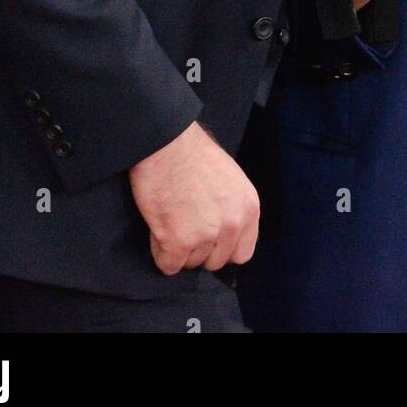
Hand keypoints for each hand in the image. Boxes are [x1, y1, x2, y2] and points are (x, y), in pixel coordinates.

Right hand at [129, 120, 259, 274]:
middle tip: (184, 227)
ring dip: (178, 250)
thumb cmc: (193, 152)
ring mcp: (206, 235)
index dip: (222, 249)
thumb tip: (222, 232)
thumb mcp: (230, 178)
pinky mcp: (178, 241)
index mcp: (249, 208)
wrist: (166, 141)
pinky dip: (160, 253)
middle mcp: (232, 224)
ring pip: (191, 264)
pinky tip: (158, 230)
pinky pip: (168, 265)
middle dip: (199, 250)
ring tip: (170, 221)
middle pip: (215, 261)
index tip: (209, 241)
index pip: (242, 253)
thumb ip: (232, 207)